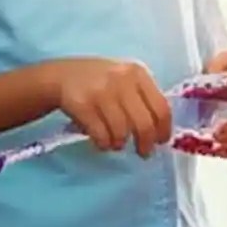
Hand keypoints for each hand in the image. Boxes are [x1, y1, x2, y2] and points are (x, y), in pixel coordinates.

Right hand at [44, 58, 171, 157]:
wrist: (62, 75)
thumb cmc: (100, 82)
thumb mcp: (124, 80)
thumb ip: (143, 99)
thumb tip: (159, 132)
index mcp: (137, 73)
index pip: (161, 107)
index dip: (164, 129)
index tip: (161, 141)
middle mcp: (121, 80)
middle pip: (143, 123)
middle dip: (145, 144)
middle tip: (143, 153)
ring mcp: (101, 92)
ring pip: (121, 132)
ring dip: (120, 144)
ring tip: (116, 143)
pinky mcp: (83, 105)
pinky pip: (101, 135)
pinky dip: (104, 144)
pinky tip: (102, 141)